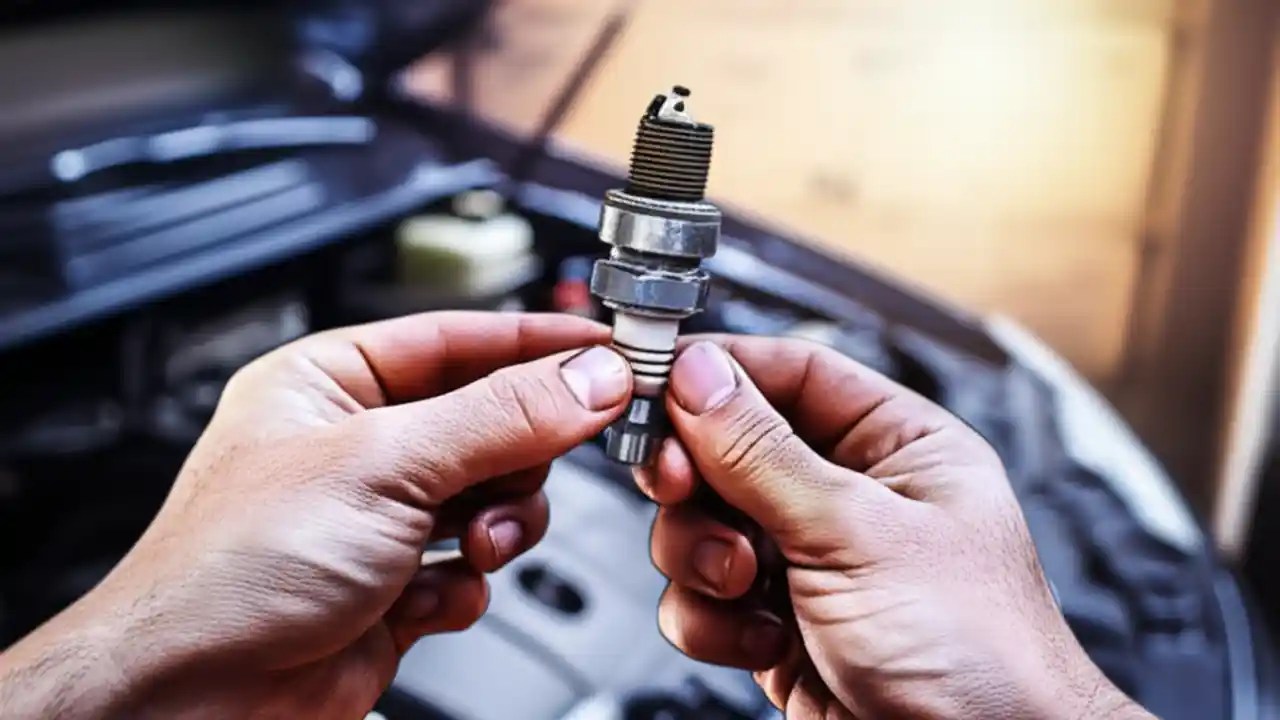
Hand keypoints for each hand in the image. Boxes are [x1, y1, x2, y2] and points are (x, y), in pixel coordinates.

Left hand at [0, 312, 630, 719]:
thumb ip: (501, 417)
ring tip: (472, 546)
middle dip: (513, 460)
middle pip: (489, 424)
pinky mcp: (391, 587)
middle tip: (532, 470)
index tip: (606, 348)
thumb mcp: (385, 466)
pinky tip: (432, 597)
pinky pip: (471, 568)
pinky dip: (465, 585)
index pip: (459, 340)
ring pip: (490, 499)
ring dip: (494, 528)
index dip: (536, 343)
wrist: (193, 701)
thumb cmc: (230, 573)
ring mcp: (375, 519)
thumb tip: (588, 377)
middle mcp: (354, 446)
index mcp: (331, 384)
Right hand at [638, 338, 1152, 718]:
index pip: (792, 375)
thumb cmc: (979, 653)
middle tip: (679, 485)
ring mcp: (807, 563)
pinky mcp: (774, 624)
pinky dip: (713, 621)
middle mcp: (848, 497)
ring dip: (704, 557)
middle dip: (698, 478)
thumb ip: (764, 454)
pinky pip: (701, 598)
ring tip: (745, 582)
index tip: (656, 381)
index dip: (720, 373)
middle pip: (728, 449)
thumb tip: (700, 375)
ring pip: (702, 525)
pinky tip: (762, 638)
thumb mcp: (860, 533)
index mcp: (896, 446)